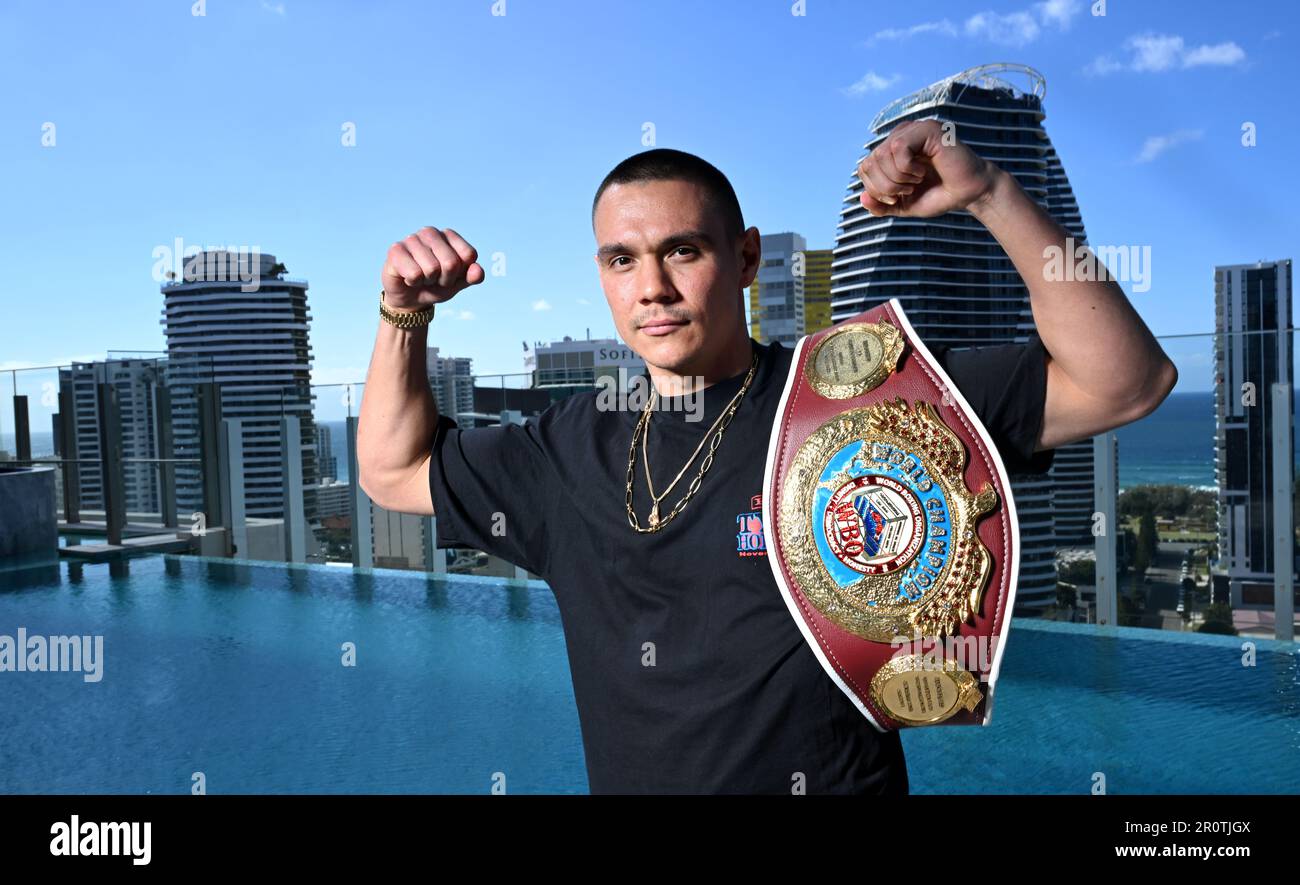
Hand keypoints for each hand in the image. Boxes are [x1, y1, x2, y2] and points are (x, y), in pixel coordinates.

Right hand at [381, 227, 484, 308]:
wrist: (410, 299)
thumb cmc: (436, 286)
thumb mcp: (458, 283)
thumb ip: (472, 277)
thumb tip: (478, 270)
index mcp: (449, 235)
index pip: (469, 255)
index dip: (461, 273)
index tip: (450, 275)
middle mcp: (430, 232)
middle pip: (451, 263)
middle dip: (444, 279)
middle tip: (434, 279)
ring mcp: (412, 239)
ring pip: (432, 269)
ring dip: (428, 281)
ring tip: (421, 277)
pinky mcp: (395, 250)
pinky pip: (415, 274)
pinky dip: (413, 282)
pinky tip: (408, 277)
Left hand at [856, 120, 1000, 217]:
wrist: (970, 193)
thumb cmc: (939, 194)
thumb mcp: (903, 205)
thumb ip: (881, 204)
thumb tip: (861, 198)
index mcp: (892, 149)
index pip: (865, 167)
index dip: (875, 189)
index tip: (896, 198)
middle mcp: (901, 134)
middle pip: (869, 161)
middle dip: (884, 186)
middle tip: (907, 190)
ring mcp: (914, 129)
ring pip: (882, 154)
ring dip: (897, 178)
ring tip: (917, 181)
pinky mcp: (927, 129)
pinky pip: (898, 147)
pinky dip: (907, 167)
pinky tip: (923, 170)